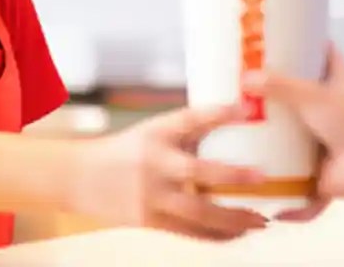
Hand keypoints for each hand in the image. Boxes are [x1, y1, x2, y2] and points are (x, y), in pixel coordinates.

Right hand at [67, 104, 269, 239]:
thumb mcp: (154, 131)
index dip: (219, 112)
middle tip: (263, 176)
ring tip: (260, 220)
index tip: (246, 109)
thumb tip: (237, 119)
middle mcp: (154, 163)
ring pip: (199, 211)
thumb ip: (189, 131)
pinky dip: (216, 236)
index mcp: (157, 133)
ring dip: (233, 218)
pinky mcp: (149, 220)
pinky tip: (236, 235)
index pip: (190, 118)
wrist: (80, 177)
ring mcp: (151, 195)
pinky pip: (189, 233)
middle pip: (198, 170)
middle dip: (233, 176)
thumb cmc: (127, 151)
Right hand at [244, 44, 343, 219]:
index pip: (321, 50)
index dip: (301, 40)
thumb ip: (279, 85)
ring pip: (291, 120)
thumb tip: (246, 78)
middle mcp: (331, 102)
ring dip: (270, 119)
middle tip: (244, 75)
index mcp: (339, 78)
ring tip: (238, 111)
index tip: (274, 36)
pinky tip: (246, 150)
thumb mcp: (312, 95)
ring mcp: (322, 131)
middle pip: (300, 86)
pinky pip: (287, 154)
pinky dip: (271, 153)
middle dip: (275, 83)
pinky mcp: (313, 158)